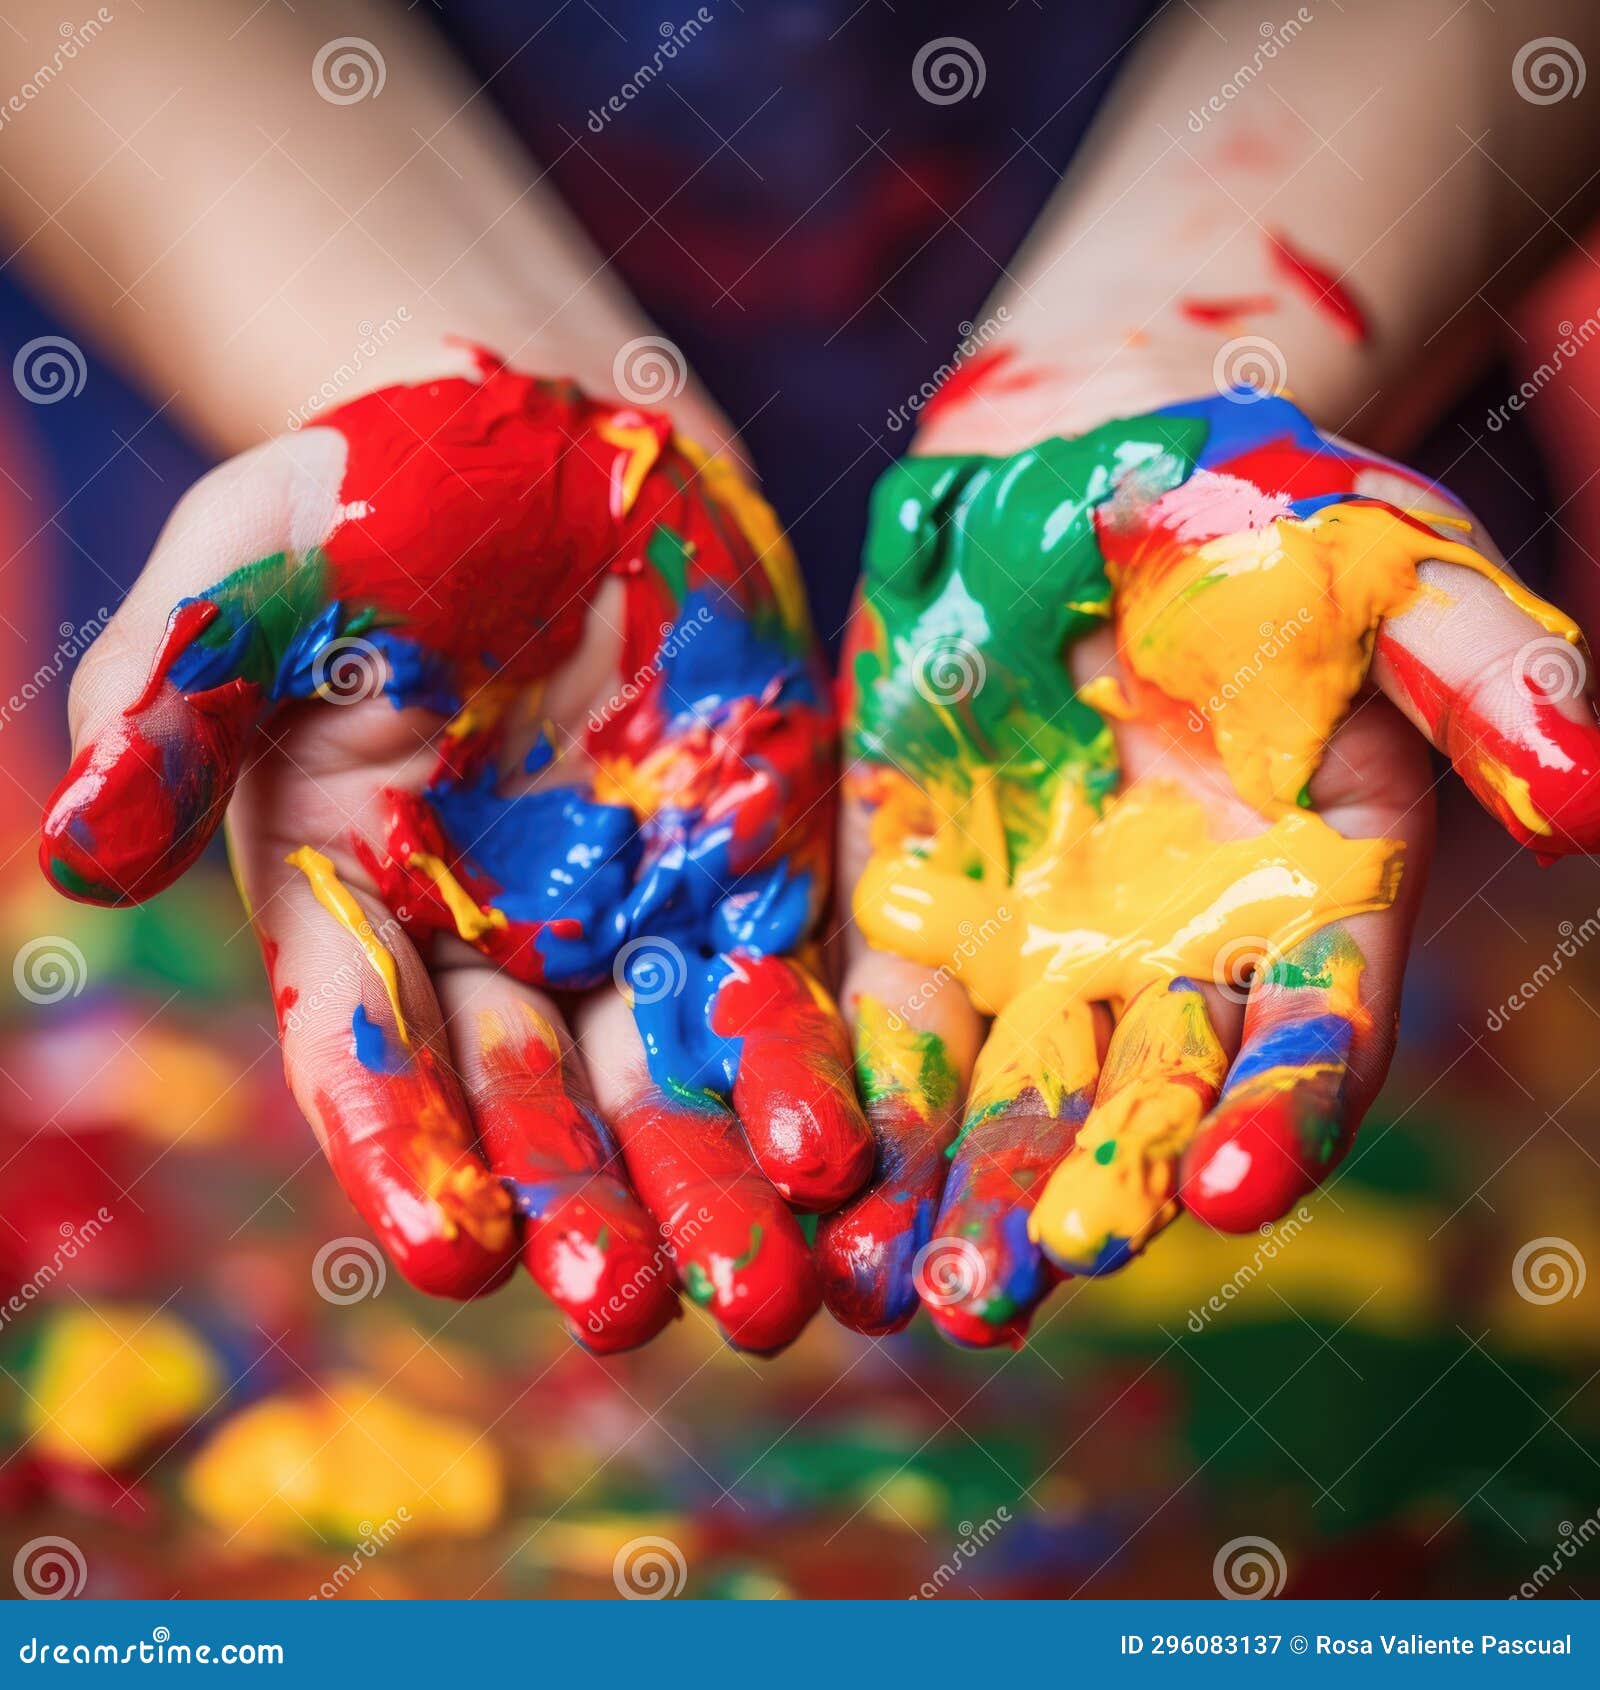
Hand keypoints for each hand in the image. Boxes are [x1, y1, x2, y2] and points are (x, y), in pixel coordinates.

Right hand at [41, 349, 871, 1354]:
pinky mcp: (753, 877)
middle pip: (544, 1105)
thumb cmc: (373, 499)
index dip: (410, 1149)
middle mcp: (498, 946)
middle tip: (634, 1312)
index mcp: (356, 905)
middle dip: (588, 1209)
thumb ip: (171, 705)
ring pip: (678, 1082)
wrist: (549, 441)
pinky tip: (861, 1165)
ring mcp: (636, 921)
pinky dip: (826, 1080)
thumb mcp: (252, 575)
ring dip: (724, 1187)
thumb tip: (80, 851)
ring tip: (773, 1293)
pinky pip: (794, 996)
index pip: (373, 1055)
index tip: (456, 1251)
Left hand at [819, 387, 1599, 1345]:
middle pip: (1144, 1103)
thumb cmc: (1252, 514)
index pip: (1308, 1038)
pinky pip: (895, 1031)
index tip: (1226, 1192)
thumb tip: (1590, 795)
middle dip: (1090, 1192)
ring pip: (1014, 1100)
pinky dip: (866, 1112)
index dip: (1278, 1114)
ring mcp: (1048, 949)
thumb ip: (1483, 674)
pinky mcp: (928, 918)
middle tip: (1023, 1287)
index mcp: (1312, 899)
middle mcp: (1182, 956)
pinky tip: (829, 1205)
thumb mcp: (1384, 567)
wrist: (1077, 469)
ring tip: (924, 1299)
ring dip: (968, 1201)